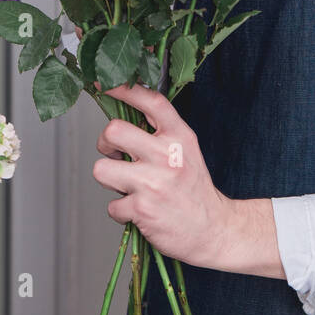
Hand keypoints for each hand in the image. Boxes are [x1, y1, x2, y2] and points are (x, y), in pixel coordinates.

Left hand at [92, 80, 233, 268]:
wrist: (213, 230)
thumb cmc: (193, 188)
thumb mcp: (185, 150)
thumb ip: (160, 132)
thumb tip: (124, 115)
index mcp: (179, 136)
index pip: (151, 101)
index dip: (124, 89)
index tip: (104, 84)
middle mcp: (167, 155)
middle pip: (113, 131)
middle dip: (106, 144)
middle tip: (116, 155)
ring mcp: (153, 183)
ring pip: (101, 169)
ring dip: (110, 180)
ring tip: (128, 185)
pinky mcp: (142, 209)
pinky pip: (112, 205)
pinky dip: (121, 210)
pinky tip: (140, 210)